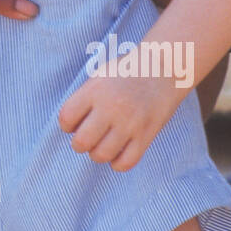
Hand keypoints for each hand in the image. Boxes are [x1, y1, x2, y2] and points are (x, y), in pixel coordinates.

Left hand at [59, 60, 185, 170]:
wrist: (165, 67)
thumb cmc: (128, 71)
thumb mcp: (101, 75)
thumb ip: (84, 98)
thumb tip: (70, 125)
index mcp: (95, 90)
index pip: (66, 118)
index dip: (67, 125)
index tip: (75, 123)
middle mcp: (111, 107)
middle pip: (81, 142)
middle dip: (80, 144)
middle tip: (87, 137)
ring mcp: (130, 123)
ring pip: (101, 155)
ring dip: (98, 154)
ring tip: (103, 144)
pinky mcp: (147, 135)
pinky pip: (126, 163)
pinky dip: (118, 163)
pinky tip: (118, 152)